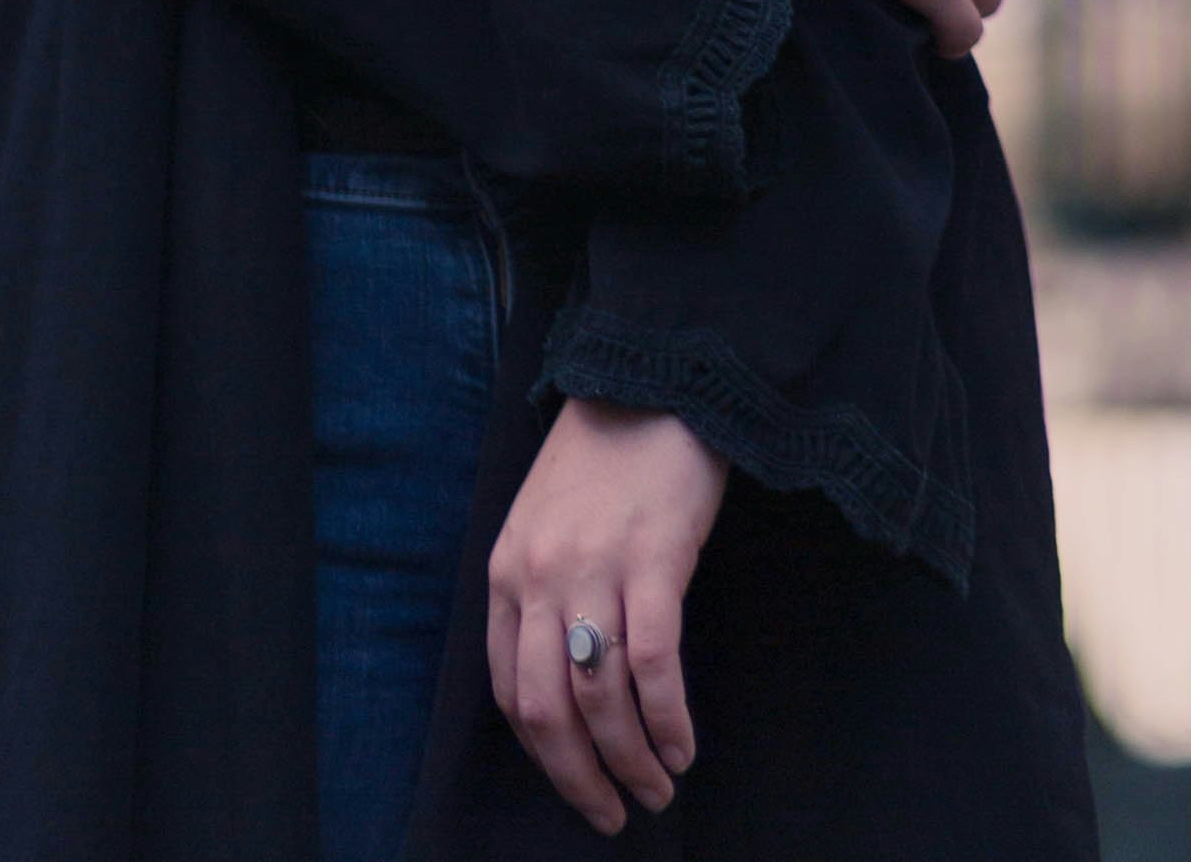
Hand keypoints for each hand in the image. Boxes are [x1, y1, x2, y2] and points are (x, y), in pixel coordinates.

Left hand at [486, 399, 725, 831]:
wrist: (652, 376)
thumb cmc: (603, 455)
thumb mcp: (546, 521)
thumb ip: (543, 591)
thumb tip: (566, 683)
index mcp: (508, 571)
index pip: (511, 692)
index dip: (545, 755)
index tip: (577, 784)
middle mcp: (540, 576)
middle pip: (548, 711)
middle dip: (580, 779)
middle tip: (615, 814)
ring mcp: (594, 567)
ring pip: (601, 699)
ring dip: (632, 761)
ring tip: (659, 789)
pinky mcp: (653, 559)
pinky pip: (653, 665)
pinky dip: (667, 720)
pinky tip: (683, 746)